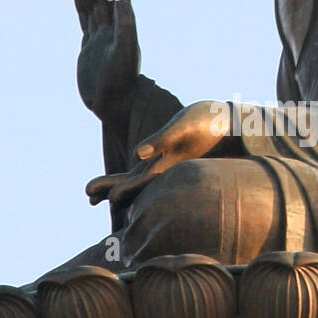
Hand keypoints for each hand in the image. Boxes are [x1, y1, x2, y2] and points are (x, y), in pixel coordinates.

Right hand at [75, 0, 139, 120]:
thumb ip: (125, 20)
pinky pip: (84, 22)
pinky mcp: (89, 49)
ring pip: (91, 8)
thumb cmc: (122, 79)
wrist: (114, 105)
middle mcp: (112, 31)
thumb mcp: (125, 47)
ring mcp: (100, 39)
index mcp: (122, 28)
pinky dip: (80, 8)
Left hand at [86, 100, 229, 206]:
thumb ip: (161, 140)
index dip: (114, 189)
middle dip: (109, 190)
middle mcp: (165, 169)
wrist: (230, 122)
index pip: (135, 183)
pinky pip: (146, 170)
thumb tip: (136, 152)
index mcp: (166, 166)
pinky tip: (122, 179)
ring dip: (116, 185)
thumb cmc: (208, 121)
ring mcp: (167, 164)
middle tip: (86, 195)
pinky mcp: (170, 156)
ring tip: (93, 193)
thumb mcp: (183, 126)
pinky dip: (131, 176)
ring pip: (137, 179)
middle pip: (132, 184)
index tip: (91, 193)